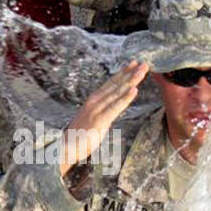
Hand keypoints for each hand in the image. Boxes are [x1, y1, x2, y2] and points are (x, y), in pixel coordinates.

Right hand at [59, 60, 147, 176]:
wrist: (65, 147)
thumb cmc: (78, 135)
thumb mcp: (91, 119)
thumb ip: (101, 111)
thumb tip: (110, 108)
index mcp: (93, 100)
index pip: (110, 83)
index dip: (122, 73)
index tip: (133, 64)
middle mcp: (95, 101)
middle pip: (116, 84)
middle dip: (131, 73)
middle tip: (144, 63)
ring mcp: (97, 110)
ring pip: (118, 92)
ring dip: (131, 80)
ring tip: (142, 71)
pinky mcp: (100, 120)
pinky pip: (115, 107)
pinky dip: (125, 98)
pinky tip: (135, 90)